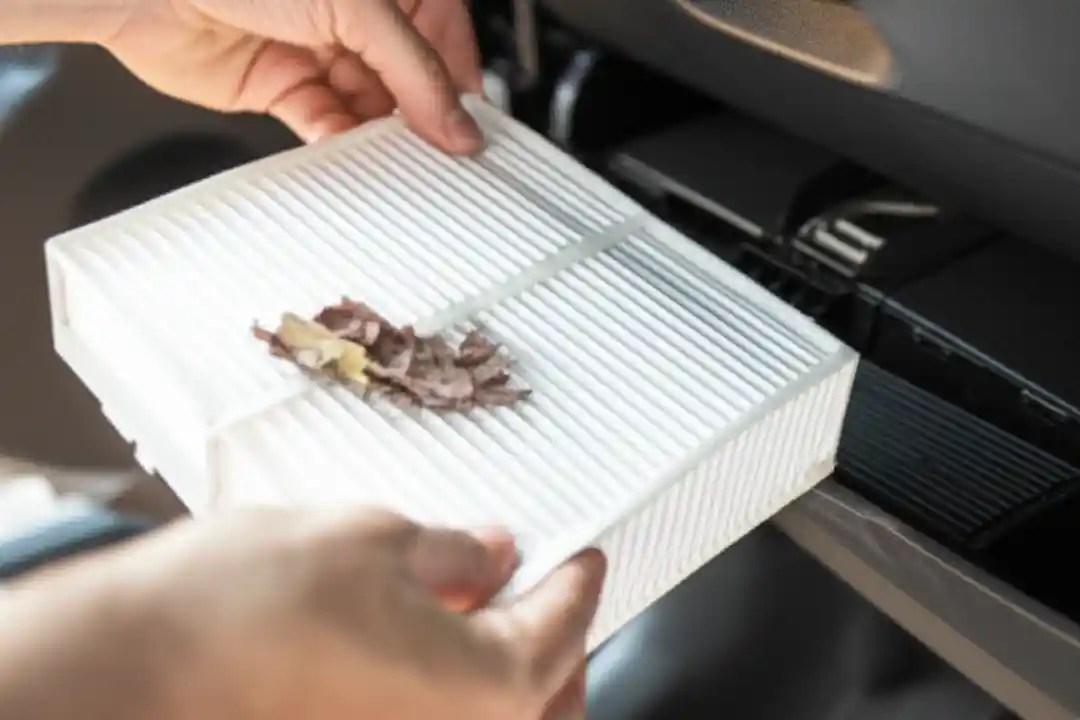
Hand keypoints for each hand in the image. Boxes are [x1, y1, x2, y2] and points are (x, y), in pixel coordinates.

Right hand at [0, 508, 605, 719]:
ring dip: (515, 680)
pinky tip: (434, 657)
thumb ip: (453, 553)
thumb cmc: (242, 607)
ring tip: (496, 622)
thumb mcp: (374, 539)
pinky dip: (455, 698)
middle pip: (549, 697)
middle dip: (561, 641)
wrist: (130, 671)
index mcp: (490, 690)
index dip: (578, 579)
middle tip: (549, 589)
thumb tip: (488, 553)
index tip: (582, 555)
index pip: (565, 627)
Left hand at [100, 0, 486, 151]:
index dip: (460, 84)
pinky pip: (326, 125)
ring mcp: (319, 52)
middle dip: (421, 118)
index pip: (444, 38)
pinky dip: (339, 144)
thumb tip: (458, 124)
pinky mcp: (282, 87)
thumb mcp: (358, 8)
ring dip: (382, 138)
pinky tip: (349, 154)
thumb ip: (416, 71)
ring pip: (370, 108)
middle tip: (440, 156)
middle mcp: (354, 17)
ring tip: (397, 161)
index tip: (472, 130)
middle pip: (409, 80)